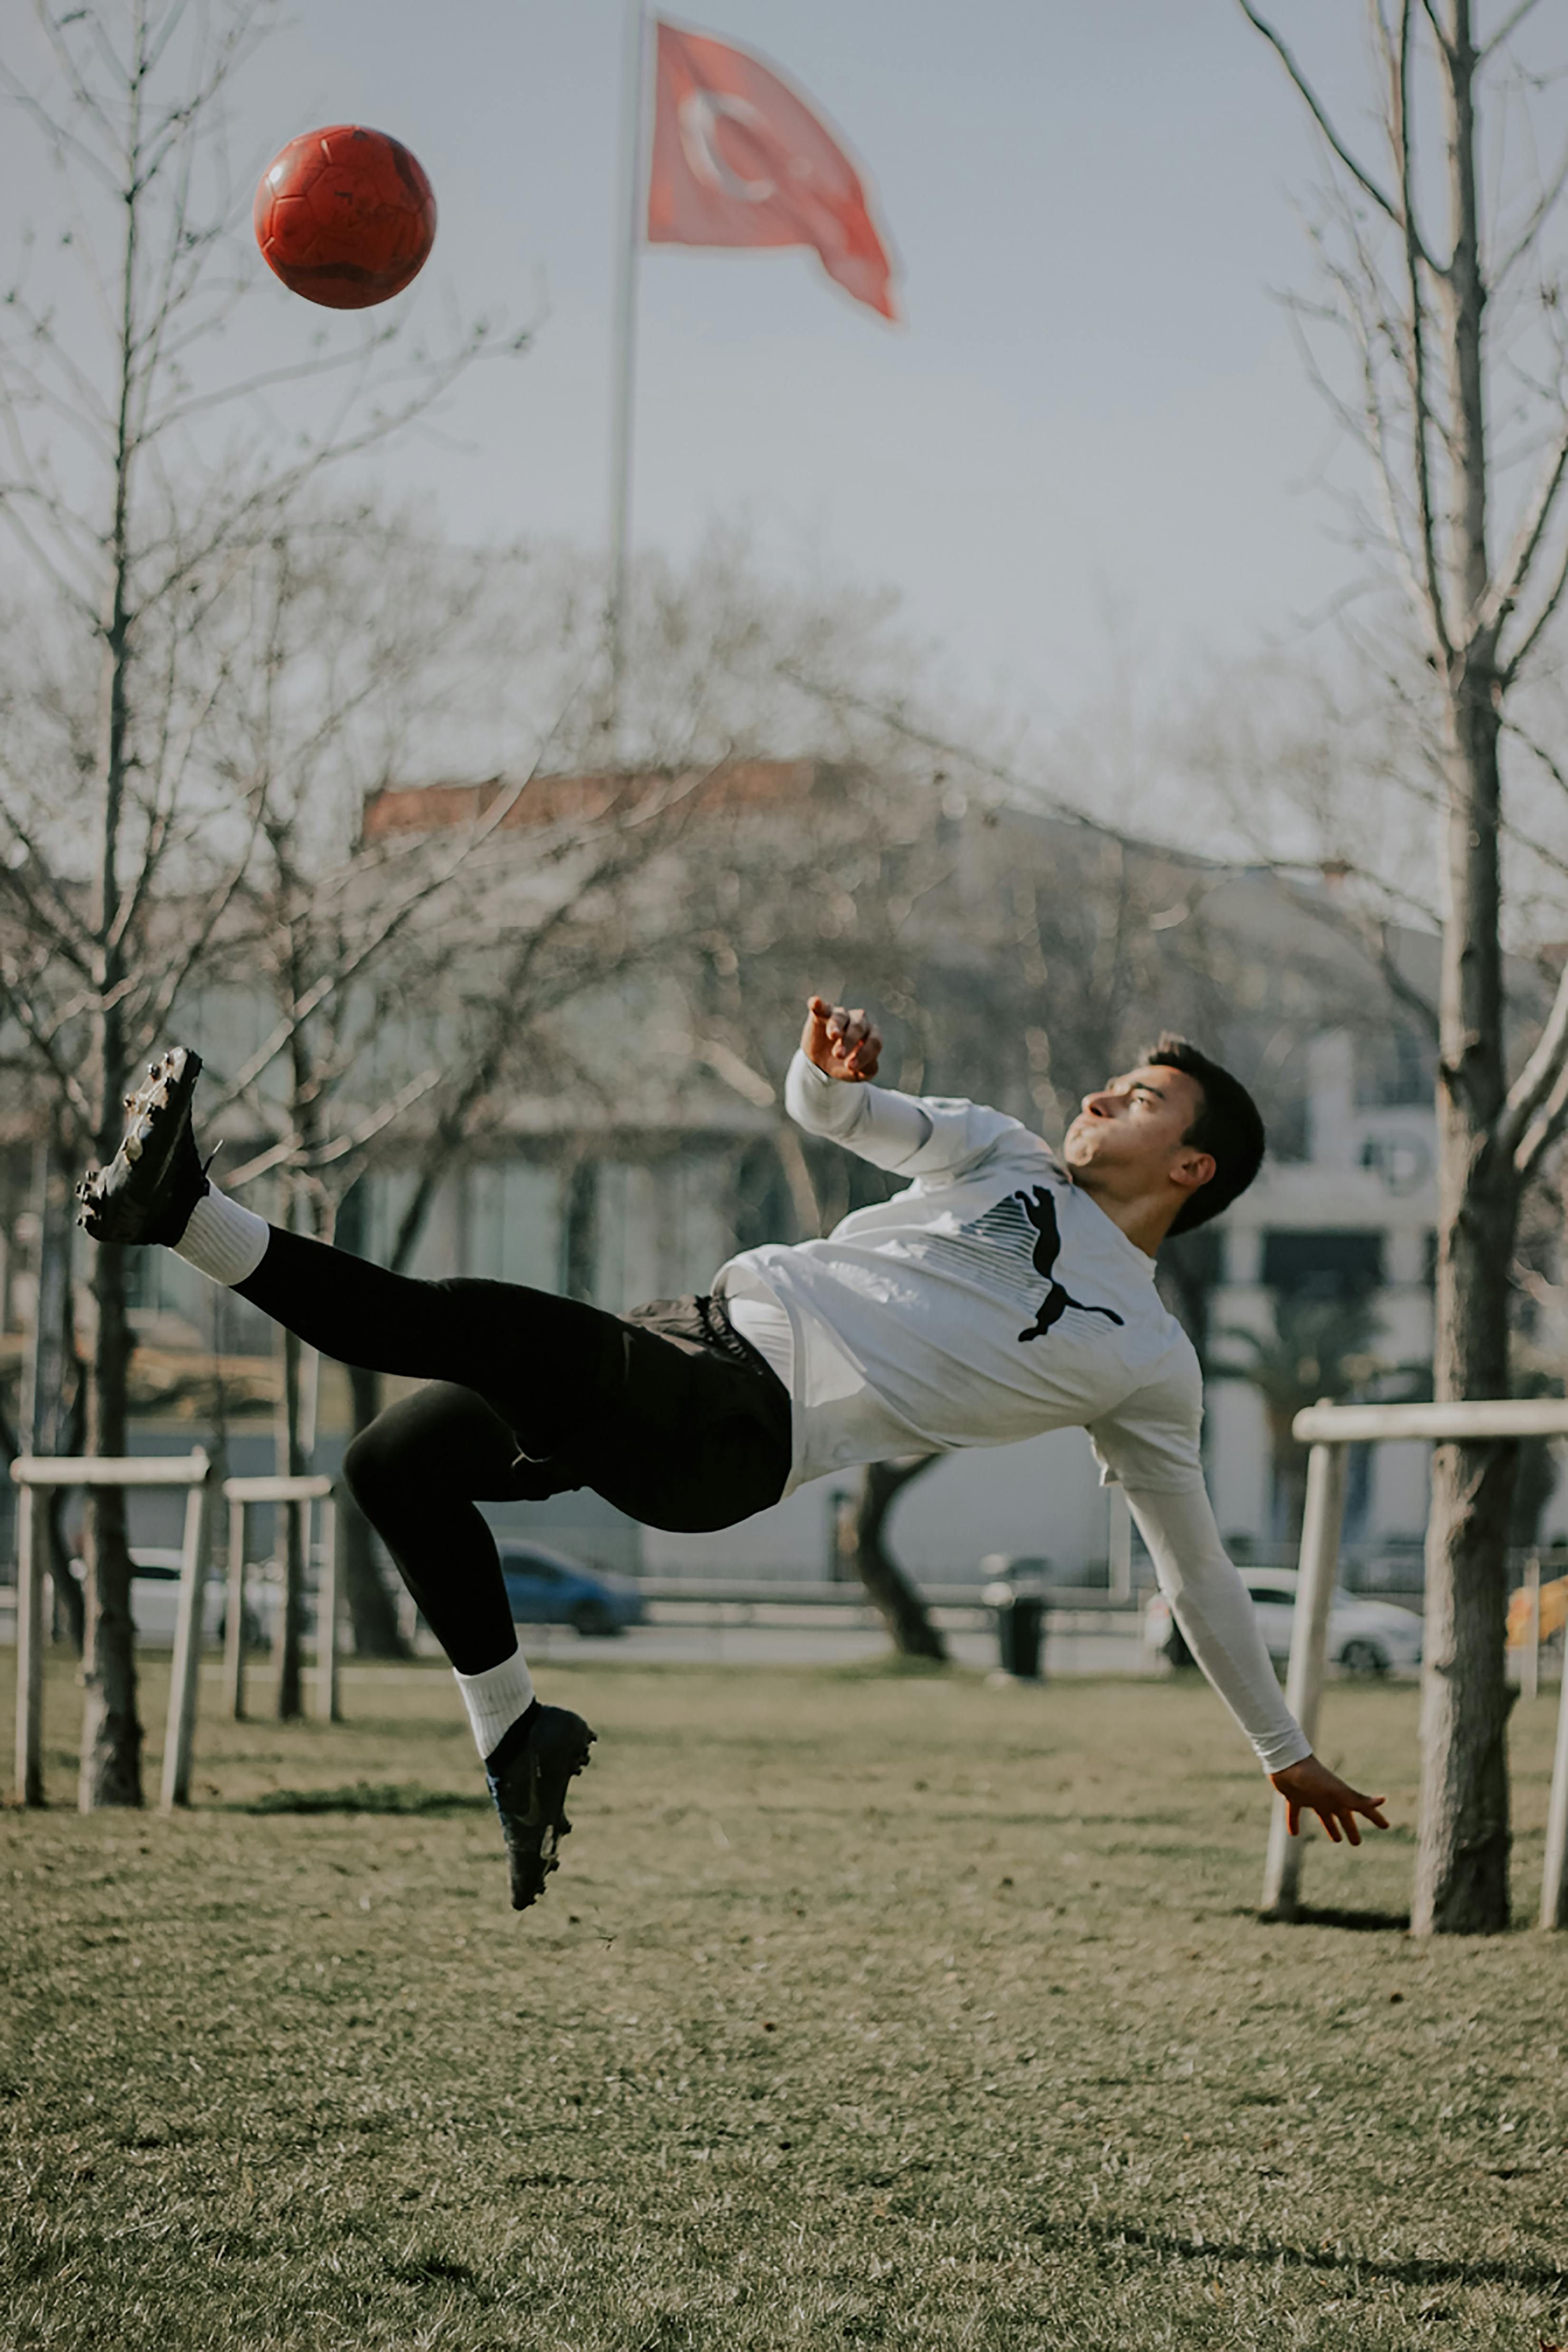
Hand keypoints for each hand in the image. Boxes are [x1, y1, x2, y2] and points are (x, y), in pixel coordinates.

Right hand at [802, 995, 881, 1081]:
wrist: (823, 1062)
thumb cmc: (845, 1064)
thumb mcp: (857, 1073)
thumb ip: (867, 1070)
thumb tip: (865, 1063)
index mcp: (871, 1035)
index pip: (874, 1042)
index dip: (864, 1054)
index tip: (850, 1066)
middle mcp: (859, 1021)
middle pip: (858, 1027)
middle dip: (849, 1041)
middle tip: (838, 1055)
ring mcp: (841, 1016)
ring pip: (841, 1016)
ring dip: (836, 1026)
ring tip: (832, 1035)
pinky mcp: (822, 1014)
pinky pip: (821, 1007)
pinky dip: (818, 1004)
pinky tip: (815, 1002)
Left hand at [1269, 1754, 1389, 1845]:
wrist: (1287, 1762)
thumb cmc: (1314, 1778)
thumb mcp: (1338, 1792)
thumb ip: (1359, 1799)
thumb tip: (1383, 1799)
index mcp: (1341, 1797)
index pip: (1362, 1809)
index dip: (1375, 1817)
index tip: (1386, 1826)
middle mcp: (1329, 1798)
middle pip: (1343, 1817)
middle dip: (1350, 1829)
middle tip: (1356, 1842)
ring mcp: (1311, 1797)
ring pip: (1324, 1816)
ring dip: (1330, 1827)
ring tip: (1337, 1839)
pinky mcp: (1294, 1796)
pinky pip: (1295, 1813)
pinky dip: (1294, 1823)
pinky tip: (1294, 1834)